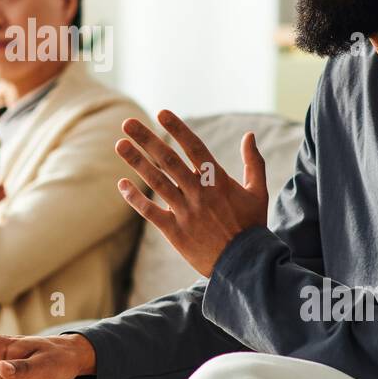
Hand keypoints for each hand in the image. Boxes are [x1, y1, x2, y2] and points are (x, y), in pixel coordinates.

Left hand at [114, 109, 268, 277]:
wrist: (245, 265)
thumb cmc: (252, 226)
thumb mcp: (258, 192)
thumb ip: (253, 162)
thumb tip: (249, 135)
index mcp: (218, 181)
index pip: (194, 148)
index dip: (178, 129)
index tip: (161, 112)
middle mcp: (199, 193)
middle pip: (168, 160)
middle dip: (147, 139)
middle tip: (128, 123)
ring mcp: (185, 212)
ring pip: (156, 182)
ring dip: (136, 162)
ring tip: (120, 144)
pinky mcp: (174, 232)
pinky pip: (150, 212)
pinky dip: (135, 198)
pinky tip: (121, 184)